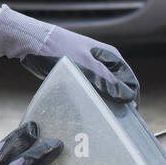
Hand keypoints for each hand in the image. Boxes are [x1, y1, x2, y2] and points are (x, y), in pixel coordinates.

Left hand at [0, 4, 140, 105]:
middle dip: (118, 103)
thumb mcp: (86, 67)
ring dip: (104, 102)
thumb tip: (128, 96)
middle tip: (112, 121)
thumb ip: (107, 82)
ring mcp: (91, 68)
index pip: (131, 82)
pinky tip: (86, 110)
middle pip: (119, 87)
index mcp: (111, 57)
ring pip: (104, 90)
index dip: (132, 99)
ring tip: (99, 117)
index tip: (127, 117)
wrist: (34, 43)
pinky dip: (91, 100)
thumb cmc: (59, 51)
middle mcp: (104, 63)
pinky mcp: (79, 74)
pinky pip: (90, 90)